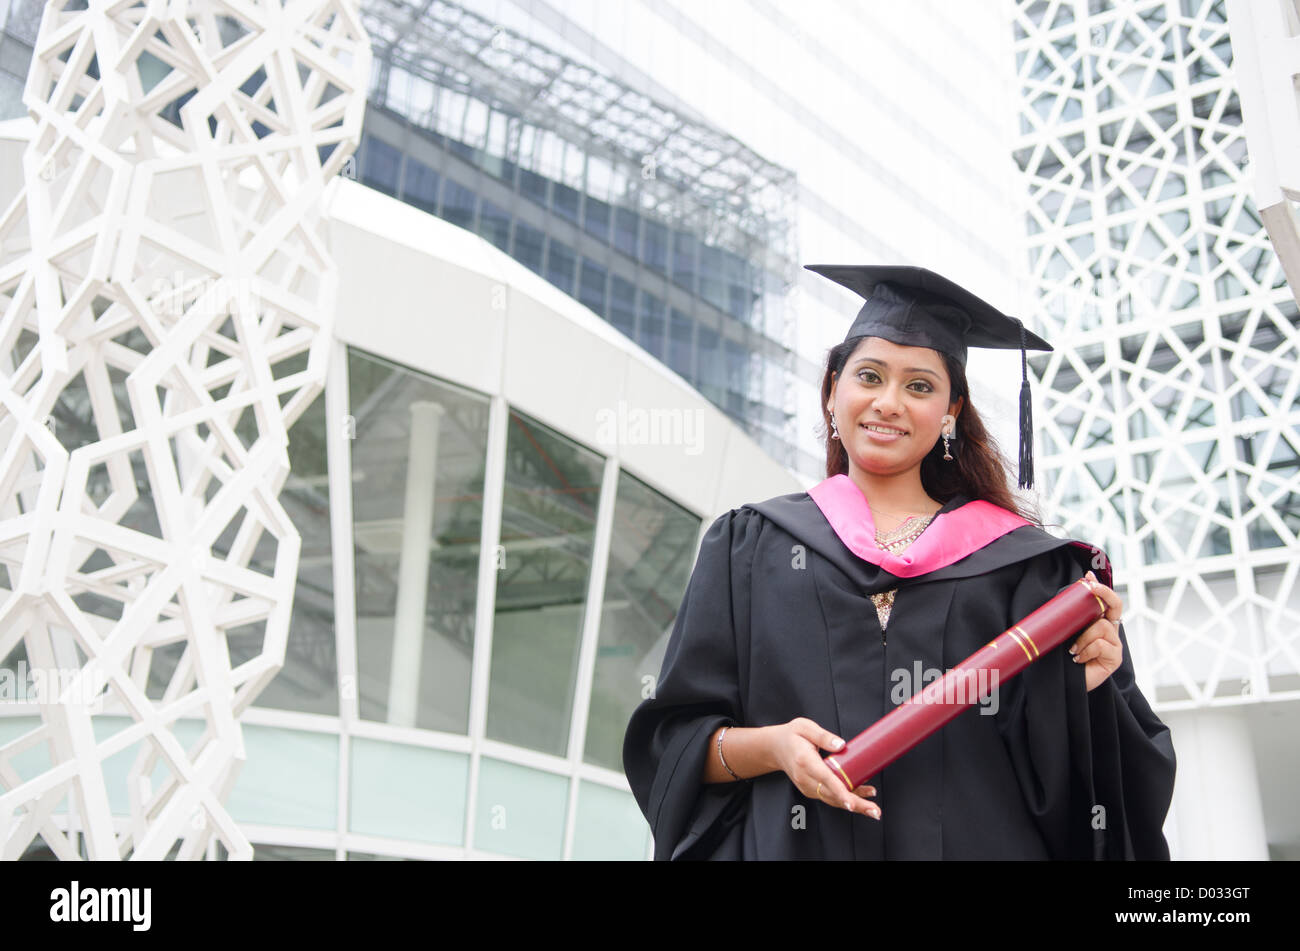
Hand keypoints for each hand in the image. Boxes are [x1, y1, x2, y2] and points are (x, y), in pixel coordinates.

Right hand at [768, 717, 880, 818]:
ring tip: (873, 808)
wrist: (775, 748)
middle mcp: (805, 778)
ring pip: (832, 800)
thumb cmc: (791, 735)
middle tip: (875, 812)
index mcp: (804, 761)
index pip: (825, 779)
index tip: (852, 802)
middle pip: (832, 795)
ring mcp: (807, 786)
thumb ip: (823, 736)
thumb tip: (841, 744)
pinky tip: (862, 797)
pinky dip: (845, 799)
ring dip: (854, 805)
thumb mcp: (804, 727)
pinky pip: (829, 797)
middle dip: (855, 805)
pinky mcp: (811, 790)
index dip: (840, 791)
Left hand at [1071, 570, 1123, 691]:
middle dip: (1103, 594)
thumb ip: (1070, 614)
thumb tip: (1069, 588)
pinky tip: (1079, 659)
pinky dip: (1086, 649)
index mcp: (1098, 622)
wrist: (1062, 683)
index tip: (1088, 577)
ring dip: (1083, 637)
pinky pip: (1102, 644)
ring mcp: (1114, 644)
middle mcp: (1110, 631)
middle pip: (1115, 606)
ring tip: (1072, 650)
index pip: (1108, 601)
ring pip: (1102, 626)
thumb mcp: (1064, 631)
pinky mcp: (1115, 658)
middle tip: (1090, 587)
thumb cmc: (1061, 656)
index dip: (1102, 588)